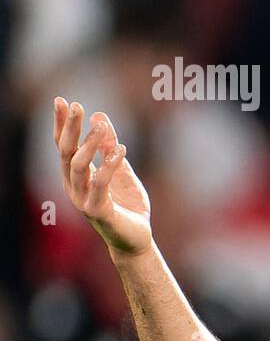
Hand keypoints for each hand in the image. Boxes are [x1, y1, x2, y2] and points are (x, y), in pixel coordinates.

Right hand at [53, 97, 151, 257]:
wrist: (136, 239)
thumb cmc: (126, 205)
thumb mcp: (121, 170)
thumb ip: (109, 147)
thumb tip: (100, 116)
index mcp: (76, 176)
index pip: (64, 146)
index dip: (61, 124)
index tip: (62, 101)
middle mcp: (73, 186)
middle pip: (66, 153)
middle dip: (69, 128)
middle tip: (76, 106)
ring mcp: (83, 199)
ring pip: (78, 166)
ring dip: (89, 144)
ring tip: (102, 125)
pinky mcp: (98, 211)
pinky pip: (100, 184)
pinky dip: (109, 165)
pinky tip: (121, 149)